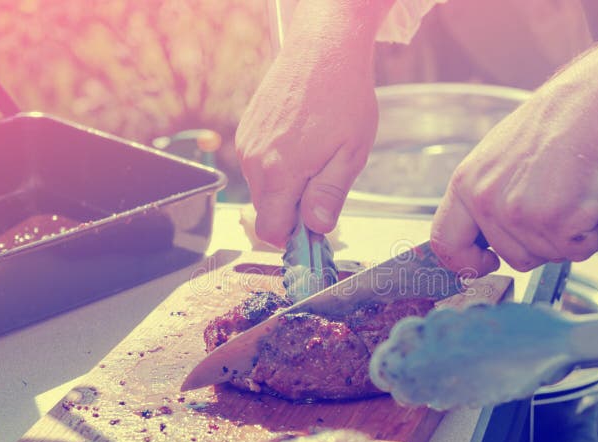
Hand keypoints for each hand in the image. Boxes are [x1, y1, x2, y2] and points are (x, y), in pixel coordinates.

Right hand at [236, 0, 393, 248]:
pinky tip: (302, 142)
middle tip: (324, 186)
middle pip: (266, 210)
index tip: (315, 229)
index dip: (293, 237)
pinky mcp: (247, 129)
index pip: (270, 230)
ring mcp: (247, 143)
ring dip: (287, 186)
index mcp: (279, 172)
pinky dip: (278, 164)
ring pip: (262, 187)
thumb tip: (316, 228)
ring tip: (316, 157)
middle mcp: (254, 160)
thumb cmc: (343, 97)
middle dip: (293, 210)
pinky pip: (258, 164)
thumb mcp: (350, 154)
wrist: (323, 48)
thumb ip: (329, 196)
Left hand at [431, 30, 597, 274]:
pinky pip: (578, 251)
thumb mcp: (497, 161)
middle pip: (512, 258)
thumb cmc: (554, 130)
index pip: (446, 242)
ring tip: (575, 193)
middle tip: (558, 204)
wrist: (595, 106)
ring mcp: (518, 214)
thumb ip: (484, 200)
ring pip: (547, 256)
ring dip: (569, 235)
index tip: (488, 262)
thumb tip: (481, 243)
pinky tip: (592, 200)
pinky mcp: (554, 221)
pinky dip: (594, 233)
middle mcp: (485, 201)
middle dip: (541, 242)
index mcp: (465, 184)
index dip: (467, 262)